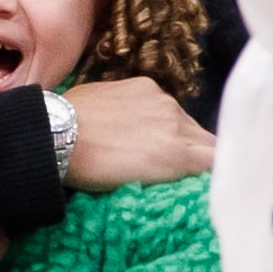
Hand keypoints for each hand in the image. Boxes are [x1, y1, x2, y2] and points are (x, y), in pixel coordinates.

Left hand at [62, 77, 213, 191]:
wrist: (53, 133)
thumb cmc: (89, 171)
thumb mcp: (136, 186)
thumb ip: (172, 177)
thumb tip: (189, 175)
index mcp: (177, 154)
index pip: (218, 162)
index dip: (217, 173)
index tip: (213, 182)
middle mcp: (177, 123)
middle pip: (209, 141)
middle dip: (204, 156)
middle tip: (190, 170)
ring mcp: (162, 100)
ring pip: (188, 122)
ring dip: (184, 135)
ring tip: (161, 148)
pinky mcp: (146, 85)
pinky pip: (166, 103)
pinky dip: (162, 116)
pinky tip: (142, 125)